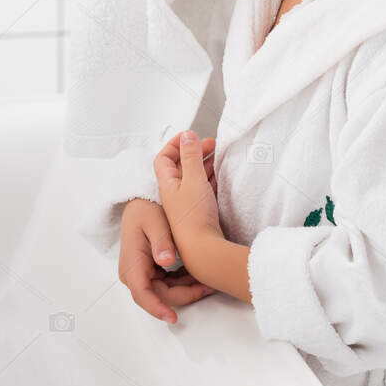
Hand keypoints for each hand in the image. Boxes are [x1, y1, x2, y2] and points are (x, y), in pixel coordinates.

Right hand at [118, 198, 214, 324]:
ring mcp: (142, 275)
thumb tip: (165, 261)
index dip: (157, 308)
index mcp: (132, 264)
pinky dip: (184, 281)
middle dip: (185, 295)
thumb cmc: (145, 210)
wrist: (140, 202)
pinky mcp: (151, 273)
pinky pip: (168, 284)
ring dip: (187, 289)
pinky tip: (198, 274)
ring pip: (166, 293)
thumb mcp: (155, 221)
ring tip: (208, 280)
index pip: (142, 294)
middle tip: (209, 287)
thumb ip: (161, 241)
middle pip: (160, 296)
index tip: (173, 318)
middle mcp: (133, 274)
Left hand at [153, 130, 222, 256]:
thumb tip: (187, 135)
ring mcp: (186, 204)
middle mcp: (174, 193)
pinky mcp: (199, 213)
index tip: (190, 135)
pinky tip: (221, 176)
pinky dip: (211, 179)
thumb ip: (190, 156)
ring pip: (194, 177)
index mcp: (167, 184)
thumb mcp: (193, 179)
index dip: (175, 144)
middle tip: (212, 144)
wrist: (203, 250)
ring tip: (220, 156)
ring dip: (204, 164)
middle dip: (195, 151)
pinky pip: (203, 190)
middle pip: (181, 166)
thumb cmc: (194, 216)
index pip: (164, 158)